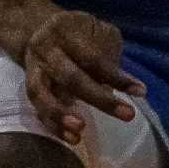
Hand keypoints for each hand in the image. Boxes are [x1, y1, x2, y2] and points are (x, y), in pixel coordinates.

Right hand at [21, 9, 145, 144]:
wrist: (36, 28)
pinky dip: (53, 125)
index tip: (140, 92)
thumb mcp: (96, 29)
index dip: (117, 76)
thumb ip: (106, 51)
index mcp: (65, 30)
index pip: (94, 57)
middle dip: (99, 99)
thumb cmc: (77, 31)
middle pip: (71, 77)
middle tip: (127, 115)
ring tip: (80, 131)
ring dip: (61, 115)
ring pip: (42, 95)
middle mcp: (45, 49)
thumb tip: (115, 84)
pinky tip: (72, 139)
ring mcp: (33, 69)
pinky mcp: (28, 87)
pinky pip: (37, 109)